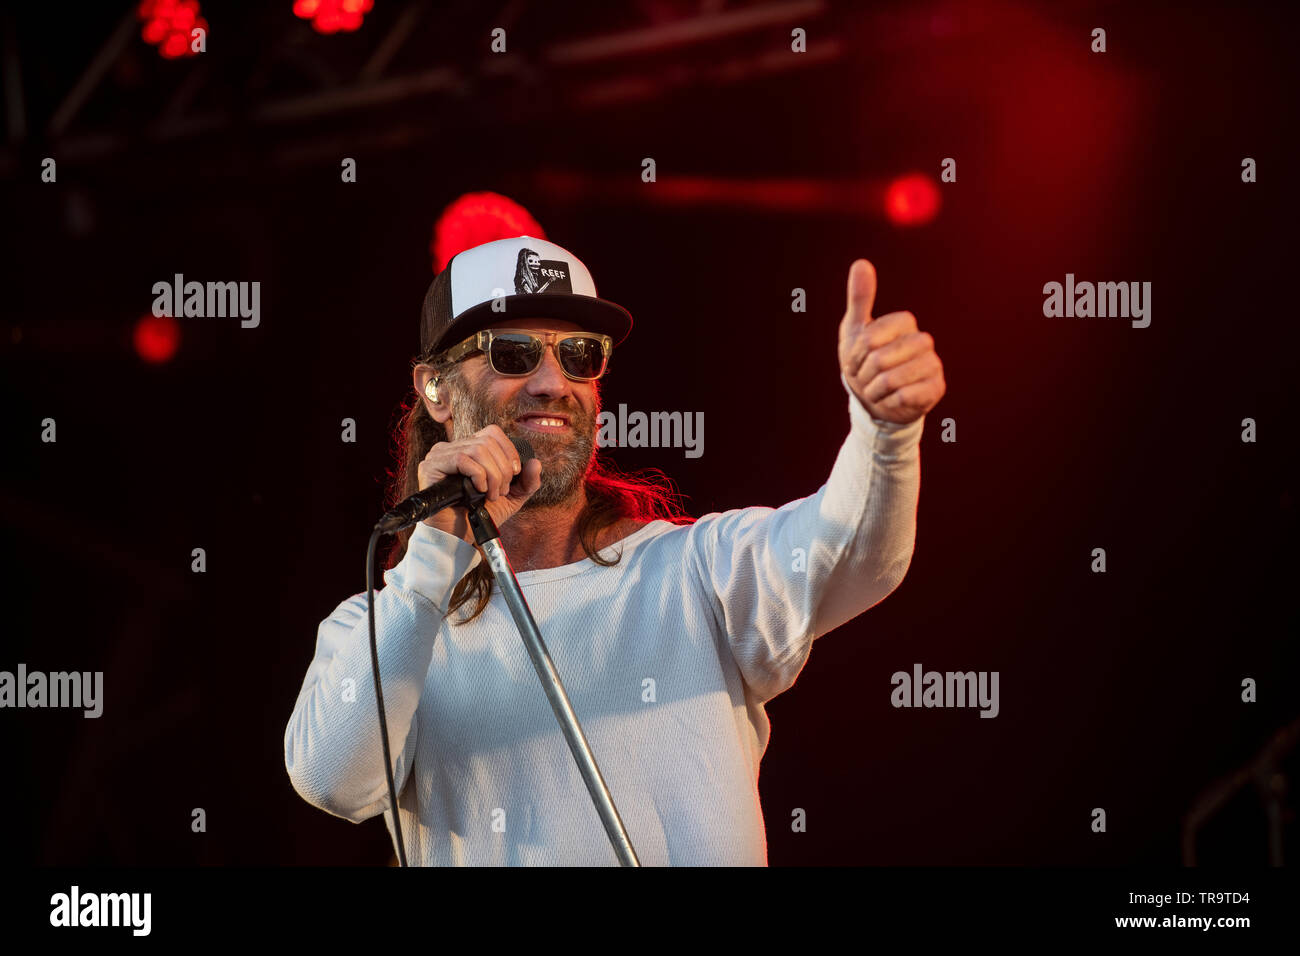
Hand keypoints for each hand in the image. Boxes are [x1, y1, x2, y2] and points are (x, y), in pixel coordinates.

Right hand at [419, 424, 542, 544]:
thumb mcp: (511, 498)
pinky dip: (478, 475)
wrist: (459, 536)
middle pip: (488, 441)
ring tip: (491, 495)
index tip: (515, 474)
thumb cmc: (480, 515)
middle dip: (502, 469)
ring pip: (477, 449)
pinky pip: (461, 458)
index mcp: (469, 449)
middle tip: (501, 491)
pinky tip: (479, 491)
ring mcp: (440, 455)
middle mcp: (453, 447)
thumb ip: (527, 481)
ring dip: (492, 475)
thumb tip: (535, 462)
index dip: (508, 450)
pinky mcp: (431, 466)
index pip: (493, 432)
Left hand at [838, 259, 945, 424]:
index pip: (871, 337)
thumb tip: (861, 262)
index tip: (857, 359)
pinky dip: (889, 402)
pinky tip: (892, 400)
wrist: (875, 400)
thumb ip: (860, 298)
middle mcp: (923, 340)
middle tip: (867, 378)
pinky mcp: (937, 388)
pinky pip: (904, 396)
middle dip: (864, 374)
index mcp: (905, 323)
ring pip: (891, 380)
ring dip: (875, 390)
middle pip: (880, 359)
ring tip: (878, 389)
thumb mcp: (855, 330)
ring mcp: (933, 364)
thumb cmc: (865, 362)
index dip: (858, 353)